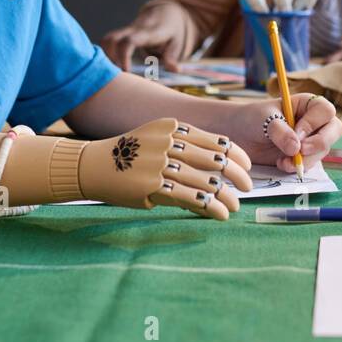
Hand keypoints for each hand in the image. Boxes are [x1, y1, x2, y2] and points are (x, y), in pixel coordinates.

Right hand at [78, 118, 252, 220]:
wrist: (94, 164)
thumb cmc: (130, 155)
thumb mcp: (157, 140)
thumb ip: (185, 148)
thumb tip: (217, 170)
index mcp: (175, 127)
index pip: (216, 140)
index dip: (237, 155)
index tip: (247, 167)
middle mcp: (170, 142)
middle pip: (216, 160)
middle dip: (237, 176)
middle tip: (247, 188)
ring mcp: (161, 164)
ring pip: (205, 181)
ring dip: (225, 196)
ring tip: (234, 207)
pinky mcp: (153, 186)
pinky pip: (190, 197)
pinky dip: (210, 206)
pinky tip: (220, 214)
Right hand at [101, 2, 186, 72]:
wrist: (166, 13)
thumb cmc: (172, 31)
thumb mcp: (177, 43)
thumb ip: (172, 56)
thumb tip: (175, 70)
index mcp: (148, 33)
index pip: (129, 41)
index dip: (124, 56)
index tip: (126, 71)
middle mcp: (133, 30)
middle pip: (112, 39)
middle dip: (109, 58)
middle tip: (118, 74)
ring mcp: (125, 31)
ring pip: (107, 40)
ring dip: (106, 56)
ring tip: (115, 72)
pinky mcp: (121, 34)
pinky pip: (107, 42)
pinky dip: (106, 54)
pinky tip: (113, 66)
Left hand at [234, 94, 341, 173]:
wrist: (239, 135)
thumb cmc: (252, 118)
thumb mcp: (264, 119)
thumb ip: (281, 132)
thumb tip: (296, 148)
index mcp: (307, 104)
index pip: (325, 111)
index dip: (315, 123)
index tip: (297, 132)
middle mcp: (314, 121)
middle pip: (334, 130)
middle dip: (319, 143)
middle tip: (301, 151)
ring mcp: (311, 139)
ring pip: (322, 151)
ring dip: (306, 159)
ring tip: (283, 161)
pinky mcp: (304, 156)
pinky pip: (310, 164)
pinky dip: (298, 167)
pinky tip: (281, 164)